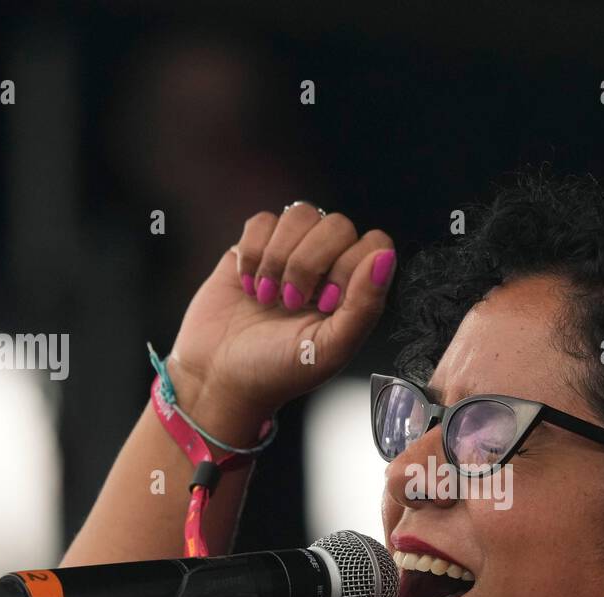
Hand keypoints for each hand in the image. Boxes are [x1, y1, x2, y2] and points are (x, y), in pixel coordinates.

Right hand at [167, 203, 395, 441]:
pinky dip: (252, 253)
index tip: (324, 303)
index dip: (348, 267)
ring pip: (300, 214)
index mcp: (352, 291)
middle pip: (337, 225)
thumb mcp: (330, 349)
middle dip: (308, 263)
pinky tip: (248, 285)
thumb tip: (386, 257)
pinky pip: (262, 220)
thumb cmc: (277, 372)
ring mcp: (290, 254)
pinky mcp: (253, 247)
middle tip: (289, 303)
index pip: (373, 244)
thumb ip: (364, 306)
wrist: (218, 376)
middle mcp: (327, 268)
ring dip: (279, 257)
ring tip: (267, 297)